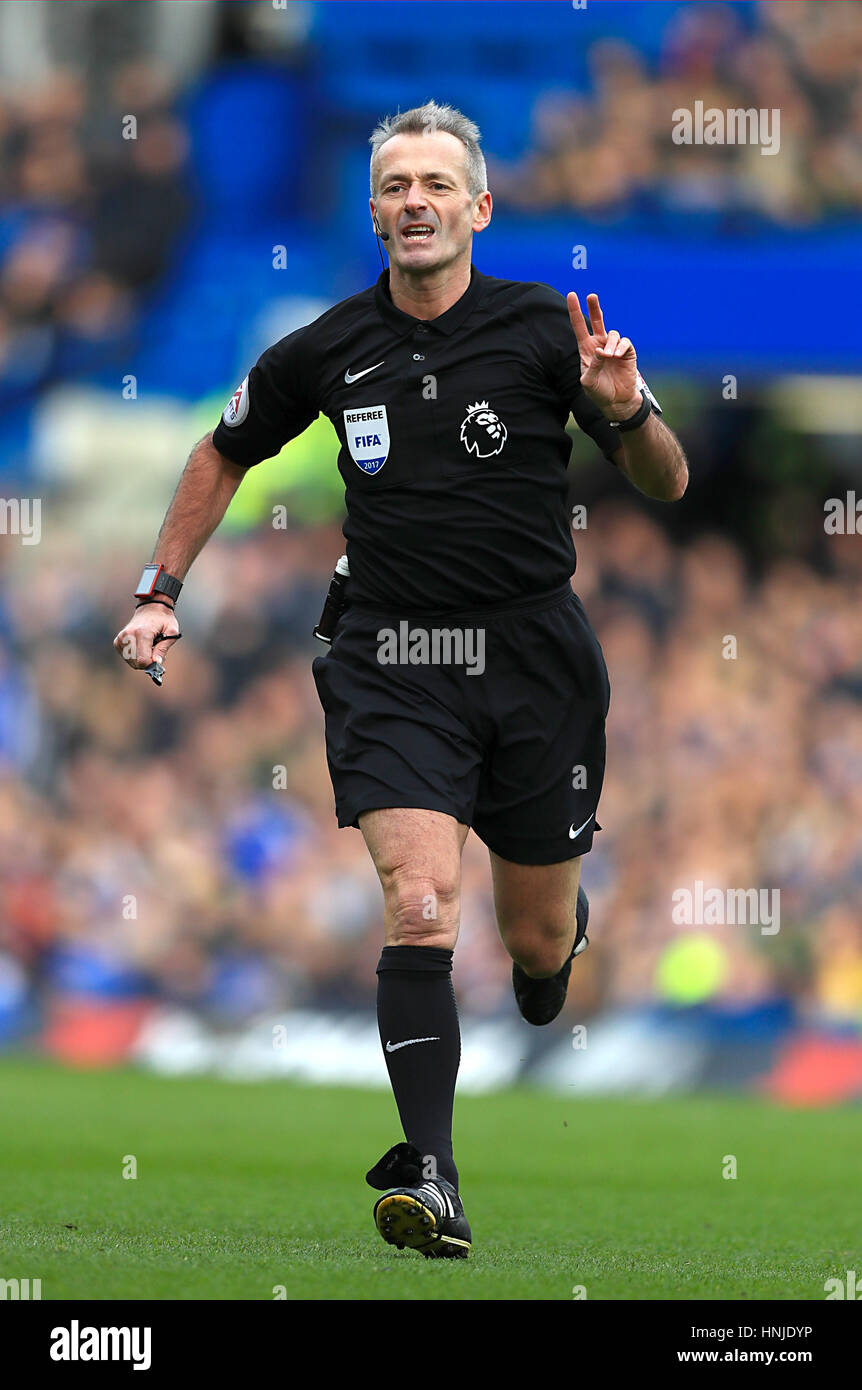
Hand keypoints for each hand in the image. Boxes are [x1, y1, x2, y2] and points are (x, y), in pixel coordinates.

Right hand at [113, 602, 180, 672]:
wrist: (151, 608)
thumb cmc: (163, 619)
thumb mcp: (171, 632)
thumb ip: (163, 649)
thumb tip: (156, 664)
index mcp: (142, 633)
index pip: (142, 660)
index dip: (152, 665)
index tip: (160, 662)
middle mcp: (128, 635)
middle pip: (136, 663)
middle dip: (148, 663)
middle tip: (156, 653)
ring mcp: (121, 638)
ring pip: (131, 662)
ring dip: (142, 660)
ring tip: (150, 648)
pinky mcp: (117, 641)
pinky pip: (127, 657)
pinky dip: (135, 657)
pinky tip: (142, 647)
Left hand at [567, 292, 639, 419]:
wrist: (616, 401)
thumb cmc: (599, 392)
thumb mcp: (589, 381)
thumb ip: (592, 365)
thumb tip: (601, 350)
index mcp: (587, 349)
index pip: (579, 327)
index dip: (575, 311)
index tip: (571, 295)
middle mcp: (600, 345)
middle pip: (597, 321)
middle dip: (594, 307)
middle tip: (591, 296)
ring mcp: (614, 348)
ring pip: (612, 334)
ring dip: (610, 344)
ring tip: (609, 357)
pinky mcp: (627, 352)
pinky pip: (625, 342)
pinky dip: (621, 348)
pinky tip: (617, 356)